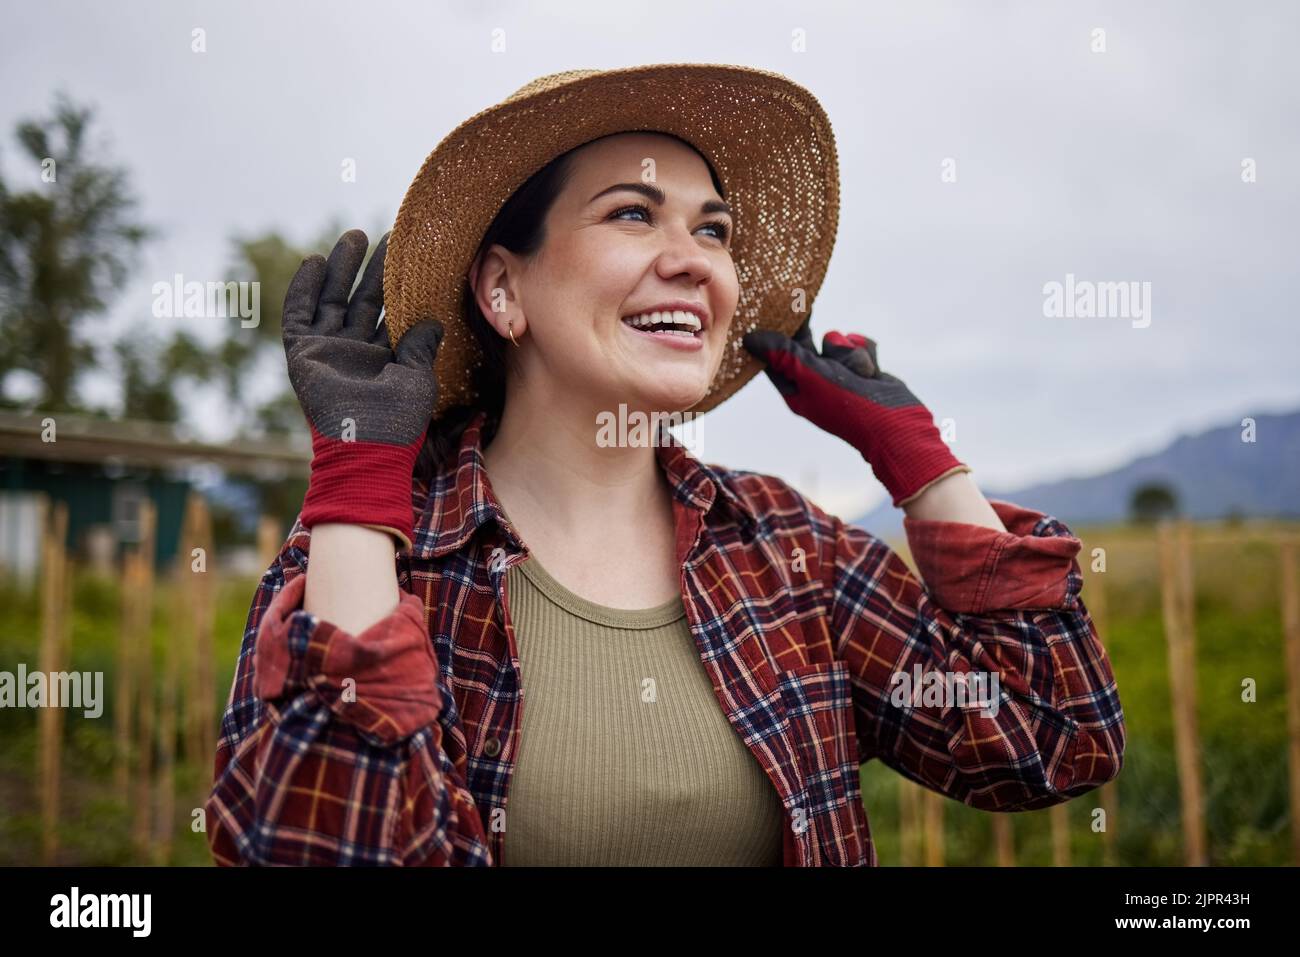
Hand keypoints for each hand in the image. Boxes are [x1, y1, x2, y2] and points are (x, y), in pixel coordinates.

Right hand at [283, 229, 444, 548]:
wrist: (364, 448)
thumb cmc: (398, 423)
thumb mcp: (419, 379)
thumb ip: (422, 346)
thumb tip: (432, 319)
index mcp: (386, 359)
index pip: (391, 313)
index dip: (400, 286)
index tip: (412, 256)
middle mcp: (356, 352)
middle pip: (363, 299)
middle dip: (372, 268)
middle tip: (385, 233)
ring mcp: (328, 352)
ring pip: (334, 300)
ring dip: (341, 268)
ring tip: (354, 237)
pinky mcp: (302, 355)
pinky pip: (300, 315)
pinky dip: (304, 289)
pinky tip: (314, 262)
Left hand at [742, 315, 968, 506]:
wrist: (898, 426)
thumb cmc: (850, 407)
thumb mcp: (813, 378)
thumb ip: (784, 355)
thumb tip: (749, 338)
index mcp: (795, 389)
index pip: (775, 355)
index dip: (773, 333)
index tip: (770, 307)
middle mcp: (814, 382)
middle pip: (803, 343)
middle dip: (811, 333)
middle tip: (800, 302)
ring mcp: (839, 376)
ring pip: (835, 342)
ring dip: (848, 352)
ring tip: (860, 373)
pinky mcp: (862, 369)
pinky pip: (858, 344)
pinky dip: (866, 353)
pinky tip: (873, 371)